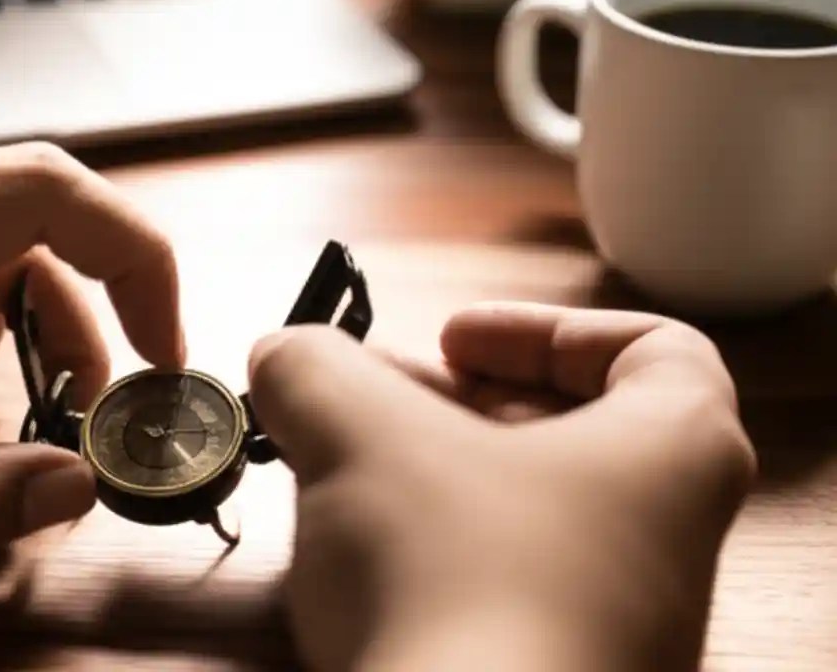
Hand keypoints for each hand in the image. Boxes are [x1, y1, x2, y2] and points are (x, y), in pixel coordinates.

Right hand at [248, 303, 755, 671]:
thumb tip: (285, 356)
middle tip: (360, 398)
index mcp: (670, 455)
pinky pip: (495, 593)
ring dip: (423, 479)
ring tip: (333, 473)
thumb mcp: (361, 434)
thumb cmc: (454, 579)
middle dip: (446, 401)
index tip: (449, 337)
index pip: (653, 350)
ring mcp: (614, 625)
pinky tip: (350, 563)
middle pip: (563, 432)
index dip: (540, 329)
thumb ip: (313, 369)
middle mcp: (662, 545)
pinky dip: (428, 559)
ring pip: (518, 517)